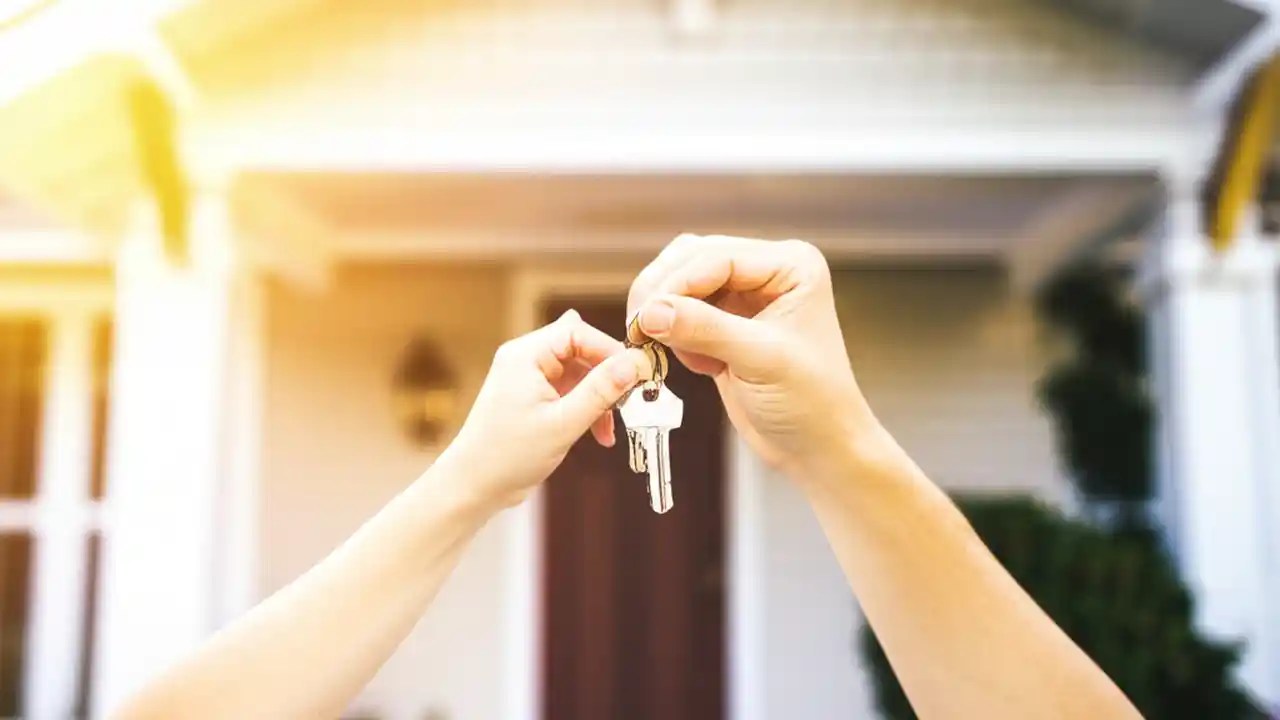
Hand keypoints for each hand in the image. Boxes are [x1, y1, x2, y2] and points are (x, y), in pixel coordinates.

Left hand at [444, 310, 650, 509]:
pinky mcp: (534, 398)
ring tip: (611, 426)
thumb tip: (634, 363)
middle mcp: (525, 359)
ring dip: (600, 396)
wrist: (474, 487)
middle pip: (581, 349)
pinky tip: (600, 434)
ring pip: (580, 372)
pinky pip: (571, 391)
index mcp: (525, 355)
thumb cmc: (507, 456)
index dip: (610, 350)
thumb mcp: (563, 423)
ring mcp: (529, 378)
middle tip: (628, 400)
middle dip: (607, 375)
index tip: (636, 372)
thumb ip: (600, 391)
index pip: (577, 331)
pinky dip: (588, 408)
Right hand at [627, 234, 876, 478]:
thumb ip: (705, 330)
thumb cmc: (811, 404)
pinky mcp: (724, 325)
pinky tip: (694, 364)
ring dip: (663, 312)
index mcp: (790, 266)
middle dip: (664, 293)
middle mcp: (767, 273)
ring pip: (681, 284)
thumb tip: (651, 312)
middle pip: (692, 260)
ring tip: (661, 347)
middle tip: (639, 329)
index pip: (718, 256)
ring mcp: (744, 298)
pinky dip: (673, 335)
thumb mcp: (760, 360)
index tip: (647, 315)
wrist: (817, 448)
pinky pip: (681, 314)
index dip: (677, 283)